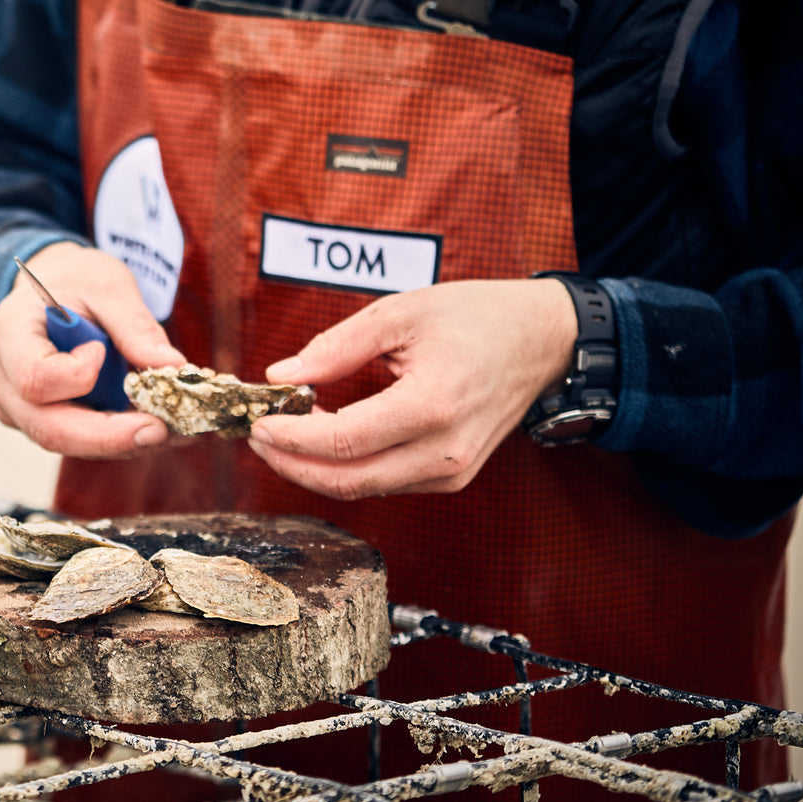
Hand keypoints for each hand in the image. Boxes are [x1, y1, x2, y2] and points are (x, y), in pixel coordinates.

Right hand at [0, 242, 186, 457]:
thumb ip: (134, 324)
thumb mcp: (107, 284)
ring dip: (123, 443)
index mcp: (8, 334)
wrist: (54, 292)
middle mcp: (1, 380)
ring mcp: (17, 408)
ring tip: (177, 430)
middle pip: (49, 428)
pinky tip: (159, 427)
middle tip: (163, 430)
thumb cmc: (75, 282)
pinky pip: (78, 441)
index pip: (35, 378)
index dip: (77, 376)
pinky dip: (119, 439)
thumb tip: (171, 367)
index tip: (103, 350)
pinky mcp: (40, 422)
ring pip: (67, 442)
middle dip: (110, 437)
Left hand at [247, 278, 577, 497]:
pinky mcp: (452, 478)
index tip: (260, 423)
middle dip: (292, 465)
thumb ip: (336, 346)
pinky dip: (347, 469)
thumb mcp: (399, 313)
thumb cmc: (476, 318)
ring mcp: (452, 472)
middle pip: (348, 480)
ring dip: (316, 470)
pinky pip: (386, 483)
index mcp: (433, 405)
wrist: (543, 340)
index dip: (292, 439)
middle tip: (260, 438)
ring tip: (283, 437)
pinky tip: (323, 442)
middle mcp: (445, 451)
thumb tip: (281, 375)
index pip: (343, 441)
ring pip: (365, 488)